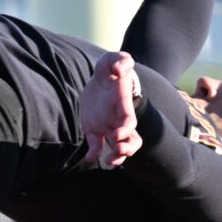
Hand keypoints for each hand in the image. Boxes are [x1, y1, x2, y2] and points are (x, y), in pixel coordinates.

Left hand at [79, 51, 142, 168]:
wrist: (101, 75)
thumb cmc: (111, 67)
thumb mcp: (116, 59)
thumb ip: (122, 62)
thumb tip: (120, 72)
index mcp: (123, 105)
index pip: (129, 122)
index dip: (125, 131)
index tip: (117, 135)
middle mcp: (118, 119)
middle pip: (130, 140)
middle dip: (127, 149)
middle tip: (118, 151)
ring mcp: (107, 125)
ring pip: (117, 147)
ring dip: (116, 157)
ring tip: (108, 162)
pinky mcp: (94, 129)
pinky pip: (96, 145)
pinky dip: (94, 154)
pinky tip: (90, 158)